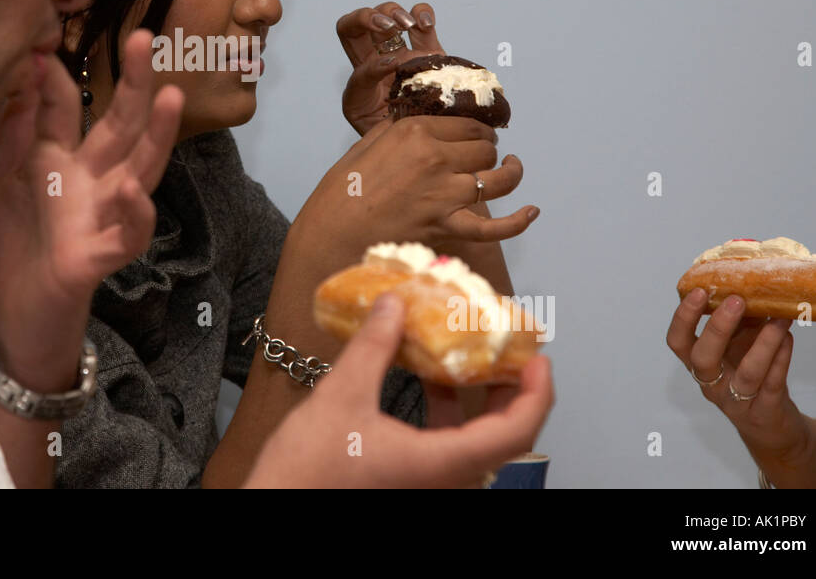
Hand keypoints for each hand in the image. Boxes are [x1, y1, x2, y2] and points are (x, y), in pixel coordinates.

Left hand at [0, 30, 182, 389]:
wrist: (14, 314)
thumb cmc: (16, 245)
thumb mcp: (6, 181)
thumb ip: (15, 135)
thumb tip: (19, 76)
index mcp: (64, 160)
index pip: (71, 106)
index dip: (64, 72)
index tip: (50, 32)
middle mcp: (91, 181)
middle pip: (120, 125)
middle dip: (135, 83)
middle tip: (145, 36)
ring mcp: (100, 216)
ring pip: (141, 170)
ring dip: (157, 136)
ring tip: (169, 97)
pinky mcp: (99, 256)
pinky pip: (128, 236)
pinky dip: (134, 214)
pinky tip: (131, 190)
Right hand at [243, 293, 553, 487]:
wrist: (277, 509)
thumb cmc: (308, 474)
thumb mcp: (341, 396)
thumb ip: (373, 348)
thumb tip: (394, 305)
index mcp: (441, 464)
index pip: (515, 431)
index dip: (536, 392)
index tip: (538, 359)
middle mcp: (445, 482)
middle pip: (504, 437)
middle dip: (511, 389)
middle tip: (511, 351)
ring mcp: (429, 486)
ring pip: (476, 442)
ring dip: (478, 399)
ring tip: (469, 357)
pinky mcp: (411, 484)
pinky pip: (449, 448)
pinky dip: (449, 413)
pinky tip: (427, 382)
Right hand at [289, 111, 537, 273]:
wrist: (331, 235)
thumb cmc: (340, 192)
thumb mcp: (365, 145)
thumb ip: (399, 131)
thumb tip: (423, 126)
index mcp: (414, 132)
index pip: (465, 123)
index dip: (475, 128)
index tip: (474, 133)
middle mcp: (436, 159)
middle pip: (484, 147)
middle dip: (486, 148)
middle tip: (480, 152)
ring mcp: (445, 195)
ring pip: (497, 177)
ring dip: (509, 171)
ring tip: (511, 166)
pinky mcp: (448, 227)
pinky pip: (494, 227)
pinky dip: (518, 221)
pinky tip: (531, 211)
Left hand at [337, 0, 443, 134]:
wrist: (431, 144)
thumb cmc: (403, 147)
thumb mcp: (387, 142)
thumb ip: (385, 126)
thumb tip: (395, 106)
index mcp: (361, 93)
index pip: (360, 71)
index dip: (375, 66)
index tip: (395, 68)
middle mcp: (375, 67)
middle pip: (351, 28)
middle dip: (365, 19)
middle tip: (387, 26)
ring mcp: (400, 54)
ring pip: (383, 15)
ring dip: (393, 12)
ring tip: (409, 24)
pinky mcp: (427, 50)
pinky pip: (418, 18)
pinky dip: (421, 13)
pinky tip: (425, 22)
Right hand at [665, 290, 807, 461]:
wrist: (770, 422)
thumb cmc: (748, 371)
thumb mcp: (736, 344)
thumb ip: (737, 319)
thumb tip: (745, 279)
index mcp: (697, 362)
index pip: (677, 341)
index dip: (684, 317)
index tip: (699, 291)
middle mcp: (711, 383)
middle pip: (703, 358)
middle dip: (718, 327)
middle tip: (737, 299)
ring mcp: (736, 400)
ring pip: (747, 373)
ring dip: (764, 343)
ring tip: (779, 318)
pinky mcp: (764, 411)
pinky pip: (773, 383)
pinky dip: (781, 358)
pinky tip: (788, 338)